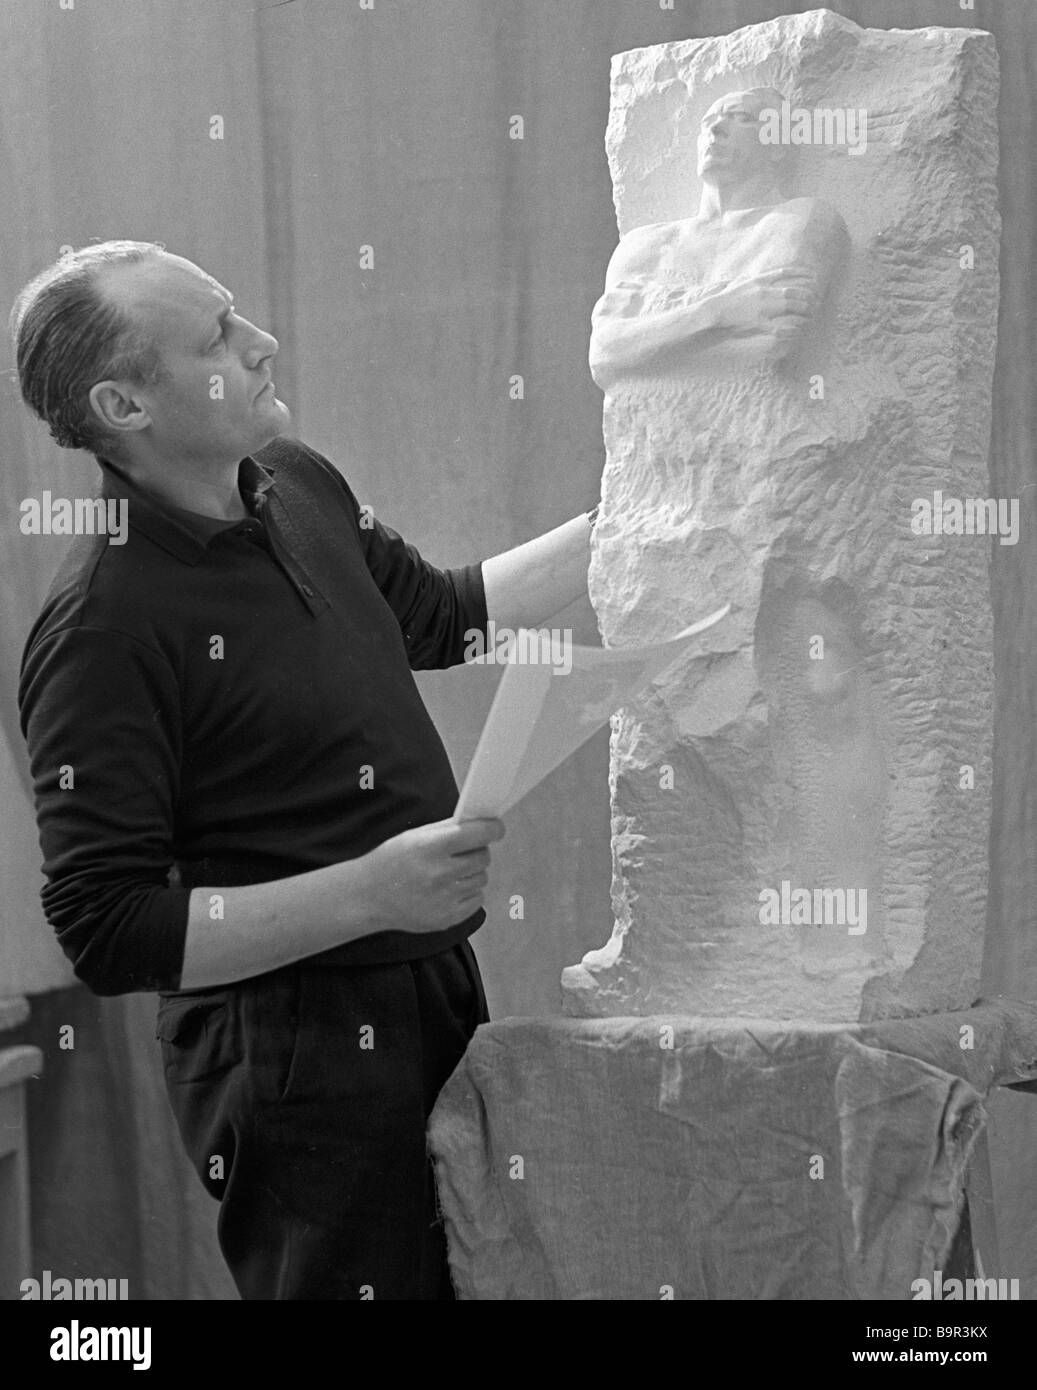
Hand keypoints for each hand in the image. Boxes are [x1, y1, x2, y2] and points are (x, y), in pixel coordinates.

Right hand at [356, 816, 504, 933]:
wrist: (368, 897)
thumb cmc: (391, 861)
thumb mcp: (414, 836)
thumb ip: (447, 828)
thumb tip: (479, 821)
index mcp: (431, 847)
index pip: (479, 834)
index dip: (492, 829)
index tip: (496, 828)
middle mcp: (440, 874)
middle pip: (483, 857)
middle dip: (478, 851)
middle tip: (463, 851)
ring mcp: (445, 899)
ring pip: (482, 878)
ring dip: (472, 872)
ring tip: (450, 873)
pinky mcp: (448, 919)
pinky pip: (478, 900)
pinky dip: (469, 892)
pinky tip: (450, 889)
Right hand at [708, 268, 816, 337]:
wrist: (713, 313)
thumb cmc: (725, 300)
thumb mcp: (740, 283)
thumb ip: (753, 280)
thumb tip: (760, 277)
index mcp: (759, 280)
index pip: (786, 272)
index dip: (802, 274)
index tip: (814, 276)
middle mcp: (764, 291)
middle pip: (793, 291)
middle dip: (808, 296)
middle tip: (816, 302)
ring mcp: (762, 307)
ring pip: (792, 306)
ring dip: (804, 311)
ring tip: (811, 316)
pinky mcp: (759, 323)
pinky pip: (781, 326)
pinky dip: (792, 329)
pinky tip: (798, 331)